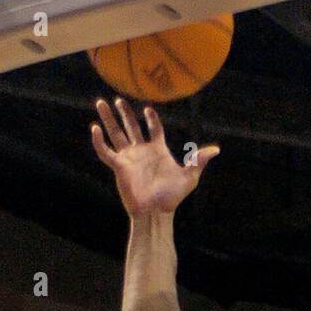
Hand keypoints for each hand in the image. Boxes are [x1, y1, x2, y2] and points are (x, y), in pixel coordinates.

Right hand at [91, 98, 218, 216]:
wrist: (156, 212)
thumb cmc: (172, 197)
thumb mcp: (189, 177)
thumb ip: (199, 161)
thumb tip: (216, 150)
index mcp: (157, 150)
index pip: (153, 129)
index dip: (151, 118)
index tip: (148, 108)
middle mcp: (141, 151)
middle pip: (131, 126)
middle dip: (125, 113)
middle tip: (118, 98)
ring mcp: (129, 158)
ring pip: (116, 134)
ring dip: (108, 119)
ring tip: (101, 102)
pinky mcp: (119, 166)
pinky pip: (105, 151)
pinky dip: (98, 141)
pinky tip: (94, 128)